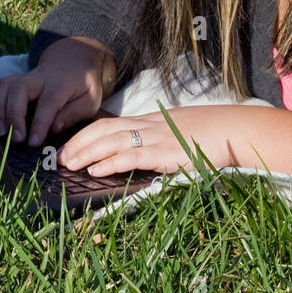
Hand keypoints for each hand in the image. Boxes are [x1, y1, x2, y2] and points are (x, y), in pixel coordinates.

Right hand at [0, 37, 115, 147]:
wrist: (73, 60)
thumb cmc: (82, 85)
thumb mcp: (90, 99)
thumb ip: (73, 113)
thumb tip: (54, 127)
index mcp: (60, 83)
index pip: (47, 102)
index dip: (39, 123)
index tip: (33, 142)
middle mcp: (39, 77)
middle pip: (19, 89)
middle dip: (14, 115)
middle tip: (15, 138)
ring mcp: (23, 77)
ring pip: (4, 86)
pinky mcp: (14, 80)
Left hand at [57, 107, 234, 177]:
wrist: (231, 130)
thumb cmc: (207, 136)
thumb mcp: (175, 134)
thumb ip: (155, 143)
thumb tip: (136, 157)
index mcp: (148, 122)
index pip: (108, 124)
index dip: (85, 134)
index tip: (69, 146)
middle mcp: (147, 127)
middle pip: (103, 129)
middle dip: (79, 143)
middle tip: (60, 158)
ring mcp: (155, 138)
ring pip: (112, 141)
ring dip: (87, 153)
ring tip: (69, 164)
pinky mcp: (164, 153)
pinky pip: (131, 155)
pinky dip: (110, 162)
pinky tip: (96, 170)